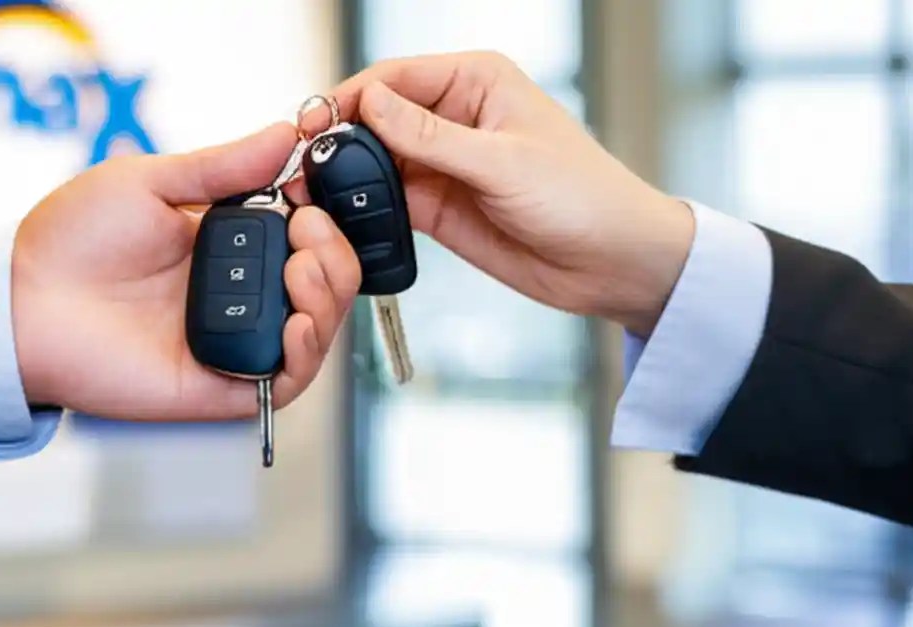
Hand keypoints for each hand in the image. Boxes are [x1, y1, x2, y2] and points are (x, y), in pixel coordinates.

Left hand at [10, 123, 360, 419]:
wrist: (22, 302)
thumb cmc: (72, 241)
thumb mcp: (153, 182)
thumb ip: (224, 166)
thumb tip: (285, 133)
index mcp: (228, 247)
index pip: (305, 235)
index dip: (324, 215)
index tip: (314, 189)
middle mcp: (240, 296)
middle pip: (323, 284)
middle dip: (334, 254)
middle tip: (308, 228)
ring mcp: (234, 340)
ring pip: (317, 331)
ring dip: (329, 296)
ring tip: (304, 267)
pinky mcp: (222, 385)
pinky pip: (286, 381)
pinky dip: (307, 353)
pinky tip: (299, 322)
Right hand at [300, 51, 694, 336]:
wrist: (612, 262)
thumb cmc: (582, 197)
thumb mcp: (502, 163)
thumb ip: (430, 137)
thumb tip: (369, 105)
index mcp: (477, 81)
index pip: (394, 78)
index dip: (348, 98)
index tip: (311, 124)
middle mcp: (456, 116)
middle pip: (376, 118)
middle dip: (338, 139)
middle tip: (299, 166)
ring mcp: (446, 164)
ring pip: (377, 161)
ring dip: (345, 177)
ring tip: (309, 195)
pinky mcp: (441, 206)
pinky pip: (390, 201)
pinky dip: (364, 209)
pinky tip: (340, 218)